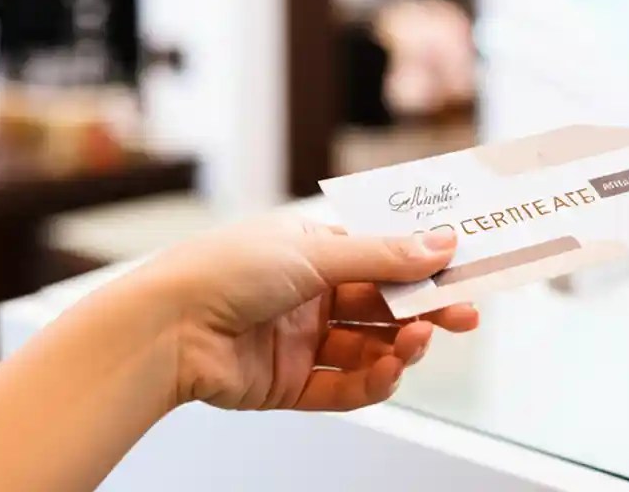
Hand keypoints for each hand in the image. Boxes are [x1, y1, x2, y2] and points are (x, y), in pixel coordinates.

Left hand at [138, 215, 478, 411]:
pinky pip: (345, 386)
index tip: (464, 270)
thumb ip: (383, 257)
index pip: (383, 256)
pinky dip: (373, 381)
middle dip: (424, 309)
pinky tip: (389, 371)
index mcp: (313, 250)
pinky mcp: (290, 382)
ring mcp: (301, 339)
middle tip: (463, 315)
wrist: (164, 329)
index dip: (423, 264)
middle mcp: (310, 293)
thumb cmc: (222, 272)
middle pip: (383, 304)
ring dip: (401, 346)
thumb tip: (441, 243)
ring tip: (415, 343)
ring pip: (370, 346)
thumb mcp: (315, 253)